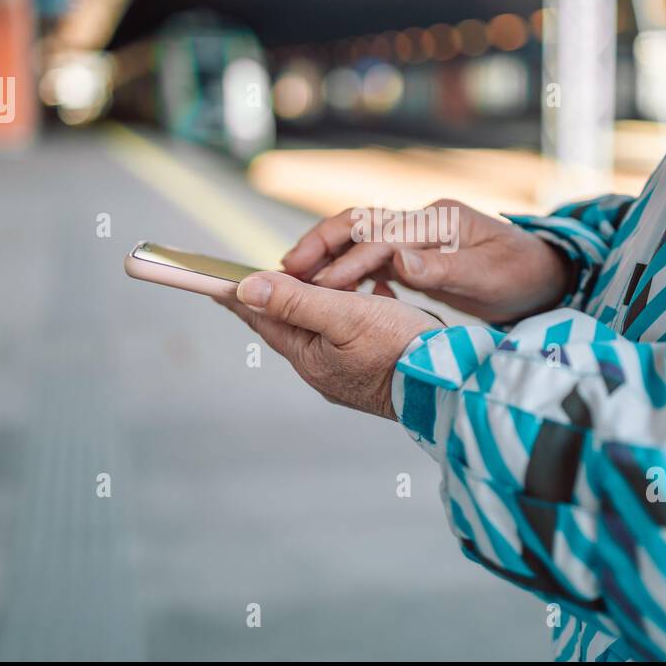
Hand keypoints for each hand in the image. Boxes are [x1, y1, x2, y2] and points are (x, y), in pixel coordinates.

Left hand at [219, 271, 440, 418]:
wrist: (448, 384)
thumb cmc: (400, 348)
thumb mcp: (345, 315)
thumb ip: (295, 300)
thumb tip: (247, 288)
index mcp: (309, 355)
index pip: (264, 318)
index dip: (241, 297)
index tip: (216, 283)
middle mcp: (323, 368)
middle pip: (289, 325)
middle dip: (274, 300)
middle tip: (253, 281)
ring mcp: (348, 372)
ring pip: (320, 330)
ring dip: (310, 305)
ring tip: (301, 286)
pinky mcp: (373, 369)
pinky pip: (348, 335)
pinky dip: (345, 312)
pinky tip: (362, 298)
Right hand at [281, 199, 575, 322]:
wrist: (546, 273)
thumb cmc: (523, 275)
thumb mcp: (490, 278)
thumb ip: (444, 269)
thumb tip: (398, 260)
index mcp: (440, 222)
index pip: (380, 236)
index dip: (347, 261)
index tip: (319, 286)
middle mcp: (423, 221)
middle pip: (359, 222)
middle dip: (320, 243)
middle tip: (285, 270)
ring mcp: (418, 234)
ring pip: (359, 235)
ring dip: (326, 252)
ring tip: (295, 278)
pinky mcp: (416, 250)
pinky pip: (371, 252)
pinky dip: (346, 266)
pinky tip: (332, 289)